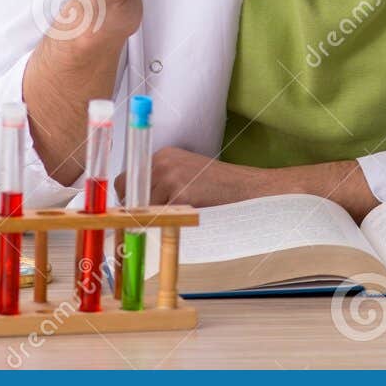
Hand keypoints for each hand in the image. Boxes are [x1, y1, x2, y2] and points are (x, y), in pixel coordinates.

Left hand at [114, 148, 381, 218]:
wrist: (262, 194)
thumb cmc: (228, 195)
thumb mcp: (192, 183)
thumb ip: (163, 190)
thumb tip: (128, 216)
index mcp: (164, 156)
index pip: (123, 181)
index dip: (129, 202)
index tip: (133, 218)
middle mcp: (162, 162)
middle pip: (126, 197)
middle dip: (138, 214)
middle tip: (162, 224)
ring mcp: (170, 177)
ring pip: (142, 213)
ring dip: (157, 224)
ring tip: (188, 221)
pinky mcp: (181, 194)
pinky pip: (160, 221)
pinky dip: (171, 229)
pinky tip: (193, 224)